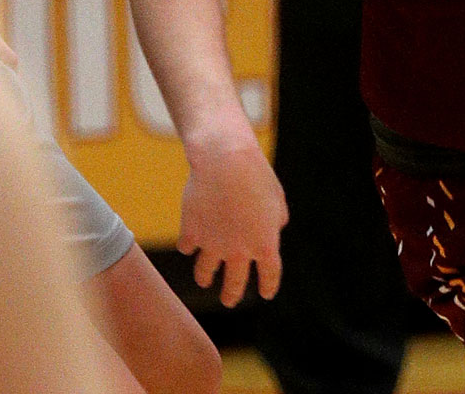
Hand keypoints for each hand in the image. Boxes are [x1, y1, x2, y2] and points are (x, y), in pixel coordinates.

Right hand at [179, 142, 285, 306]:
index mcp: (265, 244)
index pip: (269, 275)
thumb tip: (272, 229)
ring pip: (205, 272)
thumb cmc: (256, 176)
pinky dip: (189, 246)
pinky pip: (187, 248)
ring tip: (205, 281)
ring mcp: (212, 245)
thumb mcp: (277, 199)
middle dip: (232, 295)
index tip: (266, 294)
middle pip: (235, 283)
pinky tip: (189, 245)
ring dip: (205, 278)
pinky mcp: (190, 233)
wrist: (226, 162)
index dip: (268, 286)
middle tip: (229, 301)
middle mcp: (239, 251)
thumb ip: (276, 219)